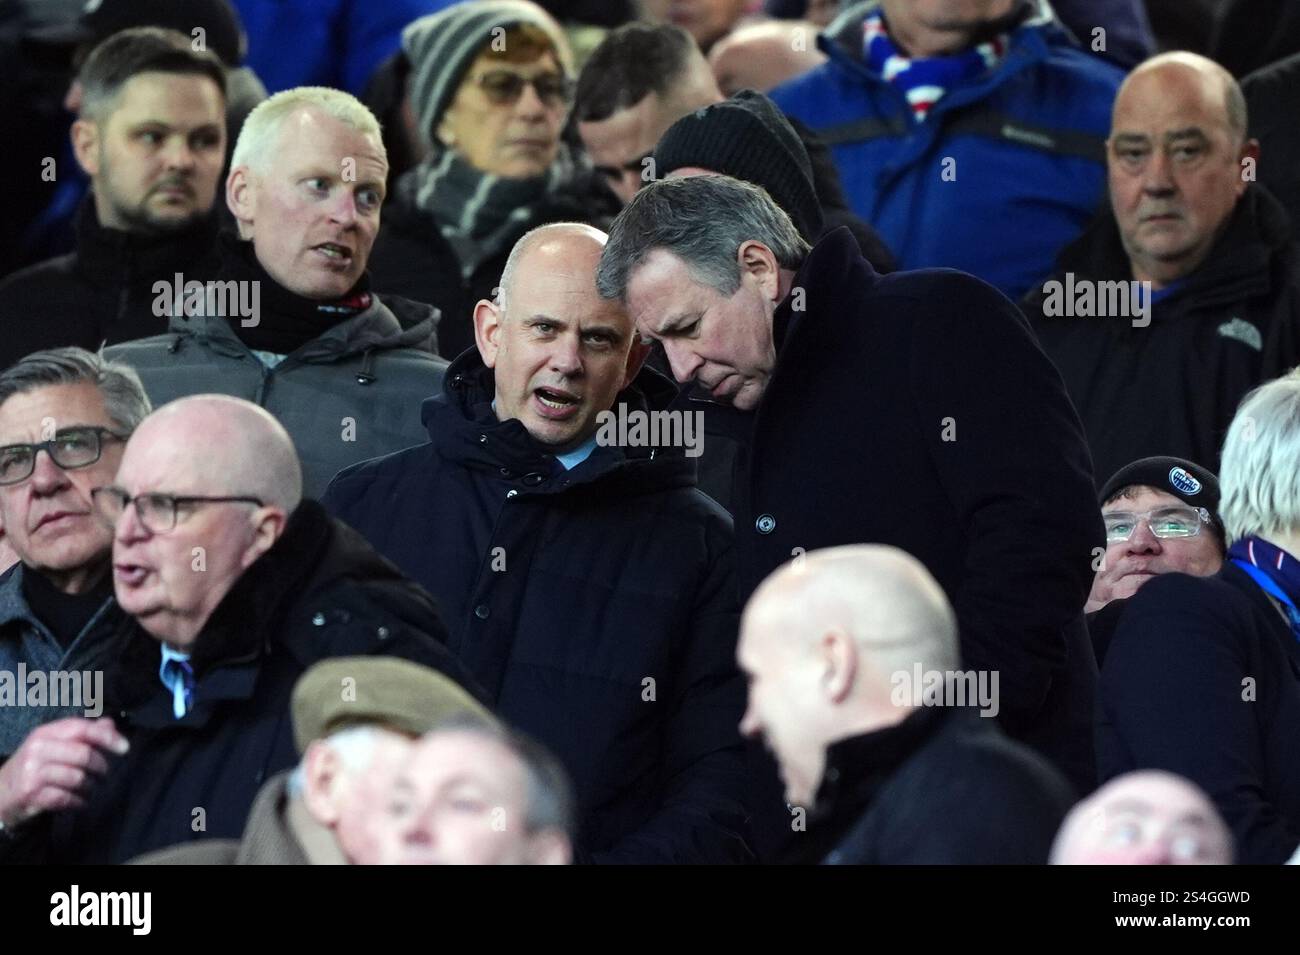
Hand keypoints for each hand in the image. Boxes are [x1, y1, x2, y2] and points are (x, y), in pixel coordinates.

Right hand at [0, 718, 128, 827]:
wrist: (0, 793)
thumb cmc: (33, 766)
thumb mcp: (53, 744)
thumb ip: (82, 734)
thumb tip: (110, 724)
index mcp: (45, 733)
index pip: (82, 728)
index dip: (107, 737)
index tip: (125, 748)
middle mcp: (37, 749)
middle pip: (84, 755)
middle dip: (101, 767)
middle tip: (103, 775)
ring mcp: (32, 772)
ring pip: (78, 778)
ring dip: (90, 787)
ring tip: (89, 788)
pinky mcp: (30, 794)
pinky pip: (66, 798)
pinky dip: (78, 801)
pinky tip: (79, 801)